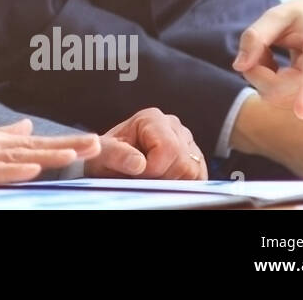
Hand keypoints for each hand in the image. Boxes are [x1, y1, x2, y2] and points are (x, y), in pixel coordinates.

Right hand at [0, 118, 100, 189]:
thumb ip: (5, 135)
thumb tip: (29, 126)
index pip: (38, 143)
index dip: (66, 142)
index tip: (95, 141)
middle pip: (35, 147)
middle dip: (67, 145)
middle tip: (98, 143)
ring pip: (19, 157)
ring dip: (46, 155)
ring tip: (73, 154)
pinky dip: (12, 170)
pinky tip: (30, 169)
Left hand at [84, 107, 206, 179]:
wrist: (110, 164)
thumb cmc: (106, 156)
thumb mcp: (102, 155)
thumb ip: (115, 155)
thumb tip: (138, 163)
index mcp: (152, 118)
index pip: (168, 148)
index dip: (154, 168)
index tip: (136, 173)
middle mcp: (173, 126)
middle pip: (183, 162)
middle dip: (162, 177)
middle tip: (142, 177)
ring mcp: (187, 141)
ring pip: (193, 171)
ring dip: (172, 182)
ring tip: (152, 177)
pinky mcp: (195, 158)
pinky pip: (199, 177)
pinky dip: (183, 185)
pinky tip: (164, 180)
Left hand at [233, 0, 302, 117]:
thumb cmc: (301, 17)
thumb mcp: (276, 15)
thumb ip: (256, 37)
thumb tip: (239, 66)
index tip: (301, 113)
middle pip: (282, 90)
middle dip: (258, 73)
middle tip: (257, 49)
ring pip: (279, 97)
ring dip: (264, 77)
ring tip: (270, 54)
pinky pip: (283, 99)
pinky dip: (270, 84)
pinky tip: (277, 67)